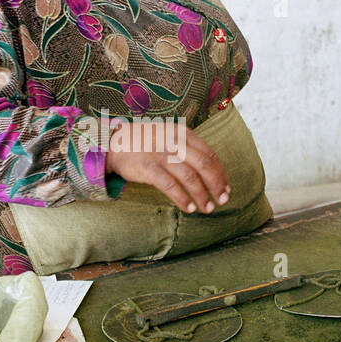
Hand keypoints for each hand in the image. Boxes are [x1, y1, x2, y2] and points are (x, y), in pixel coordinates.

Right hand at [105, 121, 230, 213]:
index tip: (226, 188)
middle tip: (222, 200)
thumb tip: (211, 171)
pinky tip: (189, 208)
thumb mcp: (169, 137)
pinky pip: (171, 186)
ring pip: (190, 178)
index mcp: (183, 133)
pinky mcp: (149, 168)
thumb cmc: (145, 143)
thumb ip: (188, 148)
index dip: (221, 173)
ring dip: (202, 195)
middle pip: (204, 165)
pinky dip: (182, 199)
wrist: (114, 144)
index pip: (210, 154)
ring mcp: (161, 155)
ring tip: (207, 208)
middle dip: (216, 185)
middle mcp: (174, 142)